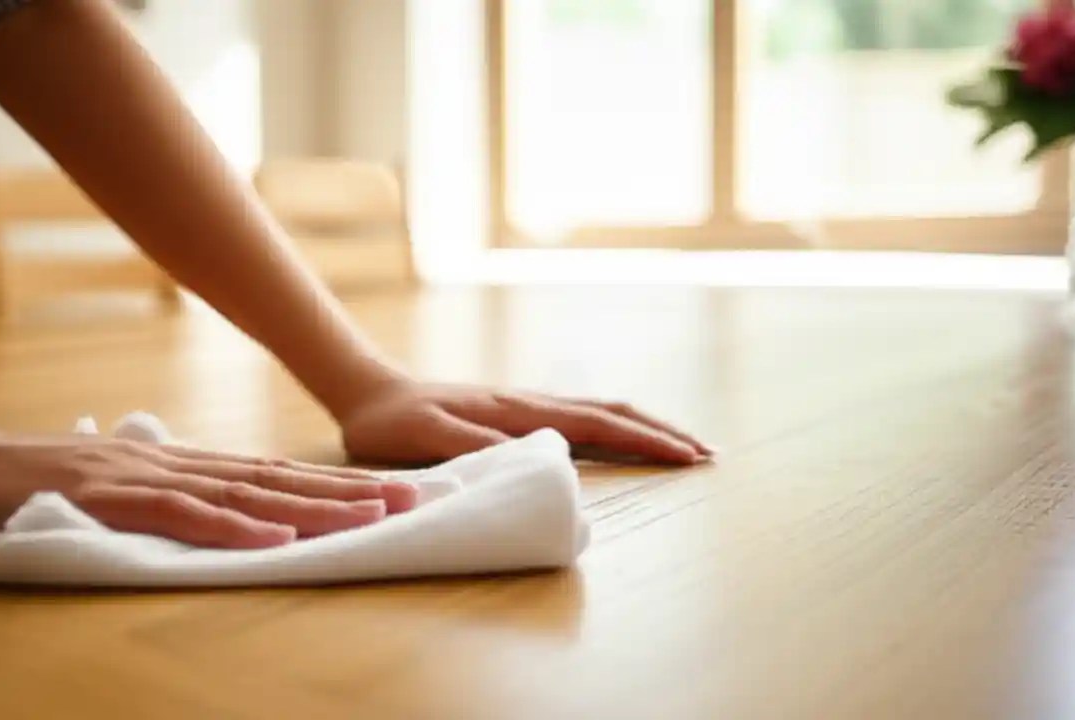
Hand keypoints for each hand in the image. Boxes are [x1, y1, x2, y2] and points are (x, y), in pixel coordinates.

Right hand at [0, 420, 417, 565]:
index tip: (385, 495)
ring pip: (246, 492)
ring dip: (314, 504)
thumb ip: (154, 498)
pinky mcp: (106, 502)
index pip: (269, 477)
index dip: (331, 485)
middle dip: (348, 490)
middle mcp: (172, 467)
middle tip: (412, 499)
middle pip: (276, 479)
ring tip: (372, 515)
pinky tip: (279, 534)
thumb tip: (199, 508)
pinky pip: (181, 514)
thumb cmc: (19, 490)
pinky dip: (234, 525)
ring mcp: (141, 481)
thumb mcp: (104, 493)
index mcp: (175, 469)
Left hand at [337, 379, 714, 465]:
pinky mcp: (514, 413)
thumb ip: (473, 448)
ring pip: (598, 412)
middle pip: (611, 411)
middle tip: (706, 454)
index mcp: (517, 411)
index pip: (595, 424)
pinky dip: (612, 430)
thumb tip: (535, 462)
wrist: (368, 389)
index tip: (687, 456)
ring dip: (643, 429)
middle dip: (661, 432)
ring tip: (680, 447)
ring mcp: (525, 406)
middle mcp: (529, 403)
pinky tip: (621, 442)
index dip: (644, 441)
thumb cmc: (391, 420)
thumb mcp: (424, 437)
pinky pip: (577, 419)